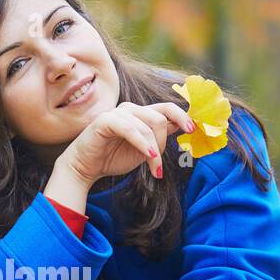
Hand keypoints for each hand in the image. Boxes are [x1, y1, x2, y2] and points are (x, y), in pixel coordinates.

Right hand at [61, 99, 195, 187]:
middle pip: (160, 118)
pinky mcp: (105, 121)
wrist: (85, 167)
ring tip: (154, 170)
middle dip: (164, 143)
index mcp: (140, 114)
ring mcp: (118, 113)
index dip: (183, 116)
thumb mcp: (144, 151)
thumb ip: (159, 138)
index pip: (166, 108)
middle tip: (159, 166)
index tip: (193, 130)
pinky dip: (143, 144)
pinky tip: (149, 158)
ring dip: (155, 151)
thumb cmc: (112, 158)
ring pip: (148, 125)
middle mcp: (130, 109)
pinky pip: (131, 130)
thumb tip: (181, 126)